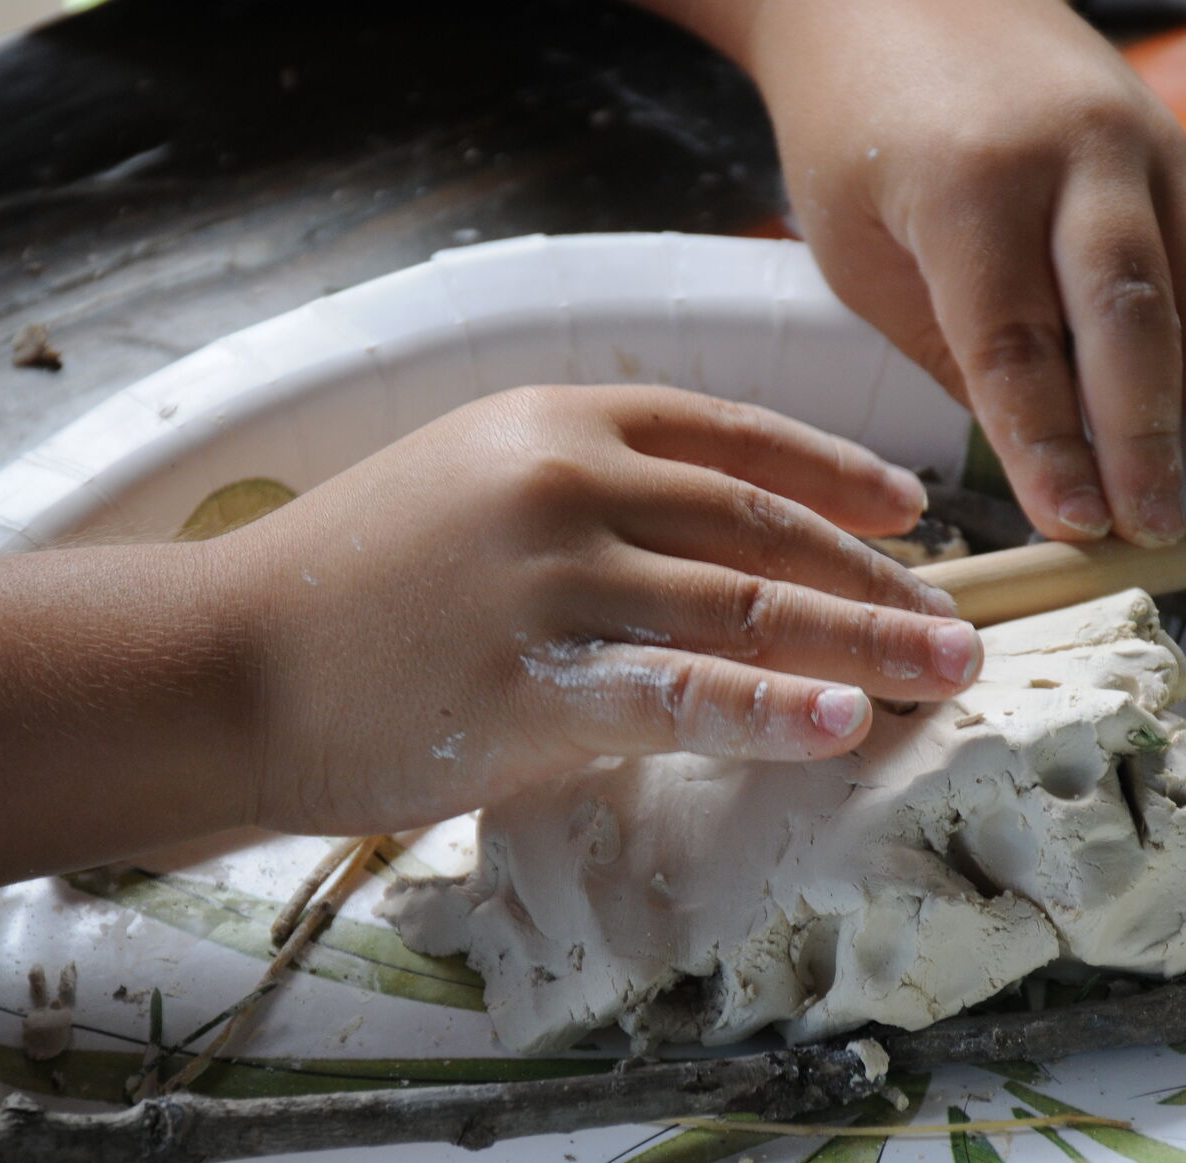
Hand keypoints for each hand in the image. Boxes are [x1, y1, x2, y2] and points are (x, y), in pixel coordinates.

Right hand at [230, 385, 977, 833]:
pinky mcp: (533, 680)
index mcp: (562, 416)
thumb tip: (727, 554)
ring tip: (947, 676)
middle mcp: (569, 478)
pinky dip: (776, 708)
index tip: (914, 518)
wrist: (223, 662)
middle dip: (881, 580)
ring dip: (866, 645)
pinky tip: (847, 723)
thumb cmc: (354, 584)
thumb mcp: (474, 487)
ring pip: (749, 607)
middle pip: (768, 528)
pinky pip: (685, 692)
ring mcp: (554, 576)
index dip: (843, 478)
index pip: (742, 438)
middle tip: (961, 624)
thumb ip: (594, 499)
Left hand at [643, 0, 1185, 544]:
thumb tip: (1045, 461)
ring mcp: (1149, 148)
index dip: (1050, 445)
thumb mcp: (863, 250)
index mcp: (973, 184)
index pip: (1019, 341)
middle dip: (1154, 438)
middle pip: (1132, 317)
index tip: (1076, 527)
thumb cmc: (859, 131)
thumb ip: (953, 349)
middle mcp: (1080, 158)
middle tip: (1166, 532)